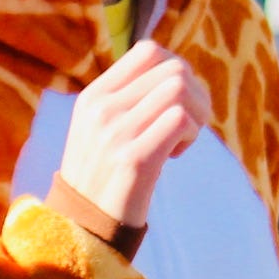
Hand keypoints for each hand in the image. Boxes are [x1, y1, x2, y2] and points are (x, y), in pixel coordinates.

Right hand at [55, 37, 215, 227]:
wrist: (81, 227)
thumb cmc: (102, 176)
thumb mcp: (99, 129)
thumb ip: (126, 98)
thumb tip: (175, 70)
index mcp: (92, 97)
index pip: (148, 50)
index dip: (176, 68)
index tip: (174, 100)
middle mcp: (100, 110)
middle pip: (173, 69)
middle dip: (196, 94)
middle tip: (187, 125)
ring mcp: (114, 133)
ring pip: (180, 89)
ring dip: (197, 114)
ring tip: (182, 139)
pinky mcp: (134, 159)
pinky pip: (181, 120)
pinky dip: (191, 135)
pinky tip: (175, 154)